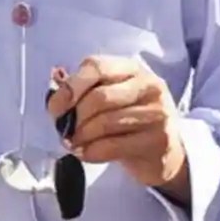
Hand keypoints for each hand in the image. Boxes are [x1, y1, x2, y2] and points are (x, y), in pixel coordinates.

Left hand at [46, 55, 189, 200]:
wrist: (165, 150)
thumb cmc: (128, 118)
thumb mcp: (110, 96)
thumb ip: (83, 91)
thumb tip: (54, 95)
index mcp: (131, 68)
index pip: (96, 67)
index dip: (70, 87)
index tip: (55, 108)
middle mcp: (149, 85)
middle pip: (99, 97)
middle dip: (75, 117)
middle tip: (65, 130)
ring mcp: (157, 112)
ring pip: (105, 123)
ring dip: (81, 136)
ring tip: (73, 143)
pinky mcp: (159, 139)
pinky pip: (113, 146)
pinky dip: (91, 152)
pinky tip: (85, 153)